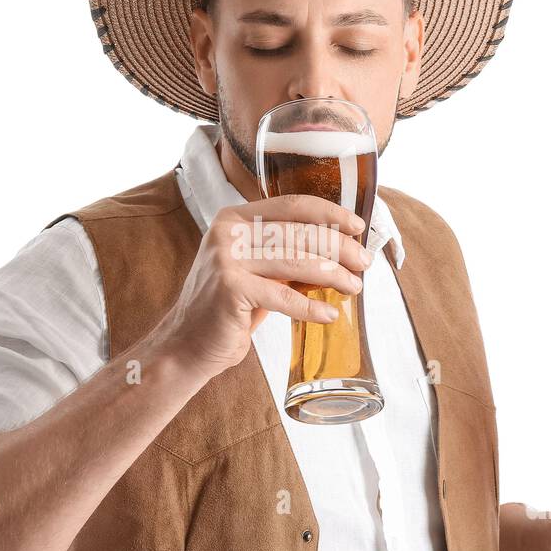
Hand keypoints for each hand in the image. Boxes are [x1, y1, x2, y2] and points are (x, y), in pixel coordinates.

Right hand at [149, 194, 372, 380]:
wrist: (186, 345)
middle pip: (299, 232)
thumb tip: (339, 249)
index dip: (329, 213)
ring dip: (334, 275)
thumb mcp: (256, 270)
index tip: (357, 226)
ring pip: (296, 261)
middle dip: (340, 248)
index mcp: (234, 218)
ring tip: (354, 287)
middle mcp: (228, 232)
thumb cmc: (228, 309)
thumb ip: (285, 254)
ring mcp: (226, 259)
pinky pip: (284, 296)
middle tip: (364, 263)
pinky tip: (330, 314)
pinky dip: (312, 307)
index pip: (291, 205)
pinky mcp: (230, 289)